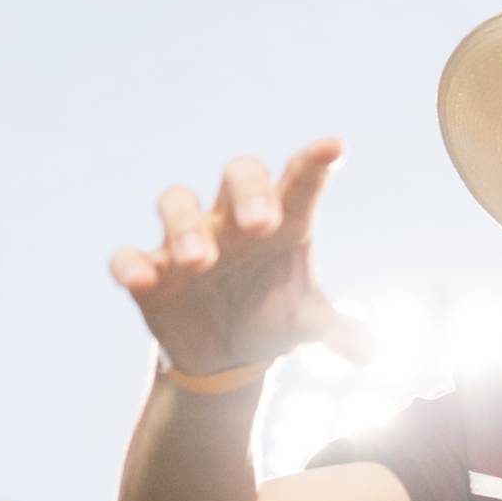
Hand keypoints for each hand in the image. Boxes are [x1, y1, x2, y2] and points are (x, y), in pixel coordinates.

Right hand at [110, 139, 370, 375]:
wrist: (227, 353)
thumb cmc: (274, 314)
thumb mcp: (309, 324)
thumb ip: (339, 331)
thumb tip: (372, 350)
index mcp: (284, 221)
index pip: (300, 181)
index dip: (315, 161)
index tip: (335, 148)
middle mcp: (234, 219)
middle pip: (238, 174)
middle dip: (249, 192)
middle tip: (261, 224)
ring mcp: (189, 239)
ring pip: (178, 202)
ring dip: (186, 227)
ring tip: (200, 261)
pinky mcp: (151, 271)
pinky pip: (129, 256)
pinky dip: (130, 264)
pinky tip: (142, 281)